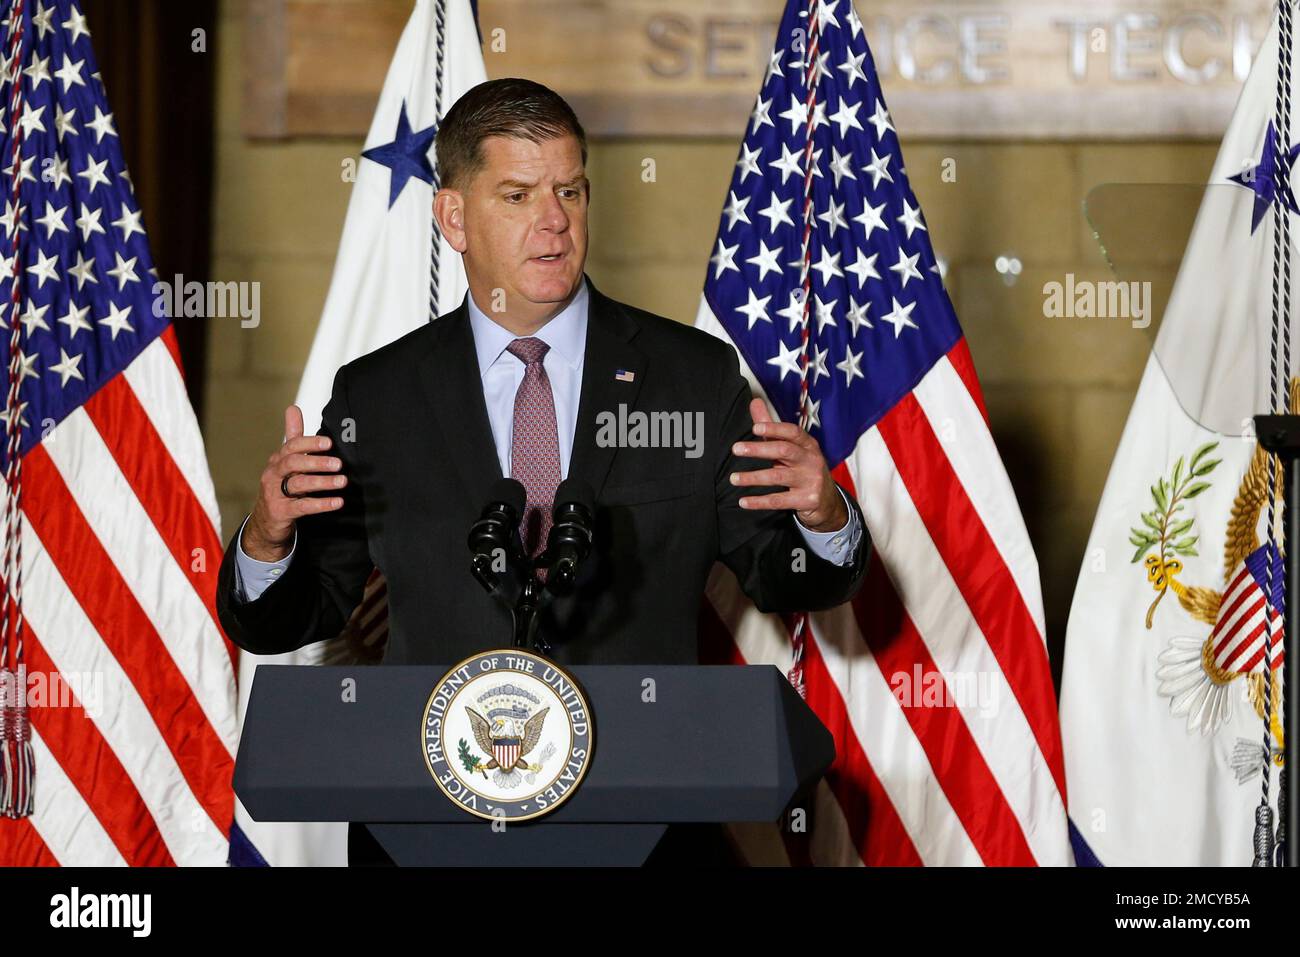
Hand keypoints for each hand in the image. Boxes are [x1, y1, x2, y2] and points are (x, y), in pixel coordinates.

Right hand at [241, 405, 346, 560]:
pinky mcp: (281, 512)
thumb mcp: (286, 461)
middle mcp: (274, 474)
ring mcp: (275, 493)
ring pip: (299, 484)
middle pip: (293, 463)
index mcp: (278, 460)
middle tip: (338, 463)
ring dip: (323, 482)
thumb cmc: (280, 486)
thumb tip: (293, 407)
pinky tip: (337, 502)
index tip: (329, 443)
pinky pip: (302, 506)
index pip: (292, 446)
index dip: (310, 443)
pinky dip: (321, 504)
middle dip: (316, 462)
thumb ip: (293, 436)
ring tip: (342, 481)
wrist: (266, 521)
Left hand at [728, 398, 847, 531]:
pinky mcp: (807, 500)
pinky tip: (743, 501)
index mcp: (807, 444)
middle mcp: (811, 460)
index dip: (774, 428)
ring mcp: (811, 481)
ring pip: (778, 477)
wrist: (827, 500)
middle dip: (759, 449)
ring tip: (734, 478)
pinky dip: (759, 501)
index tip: (756, 427)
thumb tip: (755, 402)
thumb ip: (771, 427)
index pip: (792, 432)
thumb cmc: (803, 468)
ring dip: (753, 477)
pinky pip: (779, 500)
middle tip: (736, 449)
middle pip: (784, 451)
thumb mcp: (791, 448)